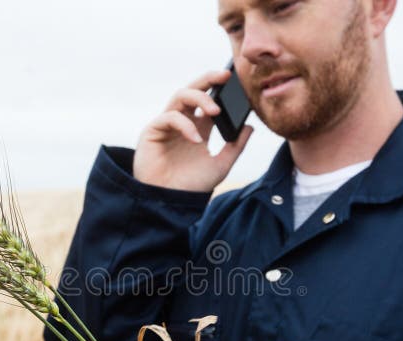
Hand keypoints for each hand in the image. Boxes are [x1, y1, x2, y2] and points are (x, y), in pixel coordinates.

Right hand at [132, 69, 253, 192]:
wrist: (170, 203)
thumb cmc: (191, 186)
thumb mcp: (220, 165)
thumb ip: (235, 146)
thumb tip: (250, 126)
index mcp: (198, 127)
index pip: (209, 100)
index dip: (220, 89)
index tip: (237, 82)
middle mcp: (182, 122)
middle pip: (193, 90)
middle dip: (208, 79)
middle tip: (224, 75)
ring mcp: (167, 125)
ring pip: (179, 96)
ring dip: (199, 98)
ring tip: (215, 110)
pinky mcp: (152, 131)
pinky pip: (169, 117)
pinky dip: (185, 125)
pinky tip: (197, 139)